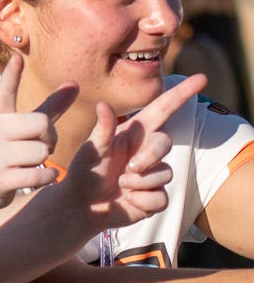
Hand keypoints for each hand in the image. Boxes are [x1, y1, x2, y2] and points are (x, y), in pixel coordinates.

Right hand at [0, 56, 76, 210]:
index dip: (12, 75)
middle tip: (36, 145)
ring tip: (27, 162)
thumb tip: (74, 83)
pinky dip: (45, 177)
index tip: (17, 58)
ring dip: (43, 160)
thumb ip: (50, 106)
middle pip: (43, 124)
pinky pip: (40, 173)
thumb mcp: (20, 125)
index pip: (6, 91)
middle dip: (49, 138)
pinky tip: (33, 175)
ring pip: (43, 151)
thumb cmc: (4, 149)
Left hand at [54, 74, 203, 230]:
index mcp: (135, 134)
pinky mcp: (155, 196)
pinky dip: (141, 201)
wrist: (81, 205)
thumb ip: (102, 129)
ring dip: (140, 182)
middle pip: (166, 143)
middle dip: (150, 156)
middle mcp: (147, 151)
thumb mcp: (91, 150)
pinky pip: (160, 198)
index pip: (163, 109)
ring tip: (121, 184)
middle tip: (129, 168)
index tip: (201, 78)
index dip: (182, 93)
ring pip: (164, 174)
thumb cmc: (85, 172)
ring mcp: (153, 173)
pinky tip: (127, 200)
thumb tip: (103, 104)